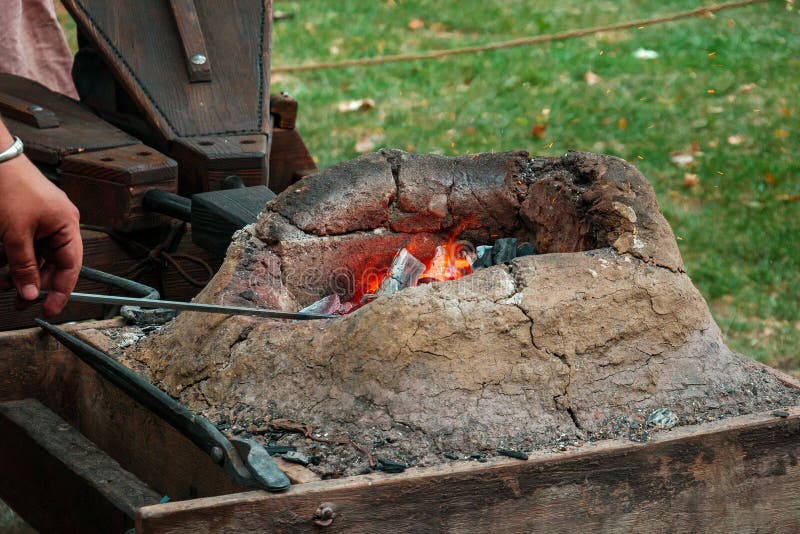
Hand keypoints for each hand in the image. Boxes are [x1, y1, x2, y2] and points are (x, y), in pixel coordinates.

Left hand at [0, 153, 82, 316]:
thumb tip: (30, 293)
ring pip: (36, 256)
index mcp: (67, 226)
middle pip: (53, 264)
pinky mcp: (25, 217)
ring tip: (3, 284)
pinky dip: (12, 257)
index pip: (71, 267)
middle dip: (35, 283)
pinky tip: (0, 266)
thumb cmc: (9, 187)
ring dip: (20, 272)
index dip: (61, 291)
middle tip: (21, 302)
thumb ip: (23, 265)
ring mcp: (42, 220)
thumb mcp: (15, 234)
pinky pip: (24, 245)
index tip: (50, 310)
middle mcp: (59, 224)